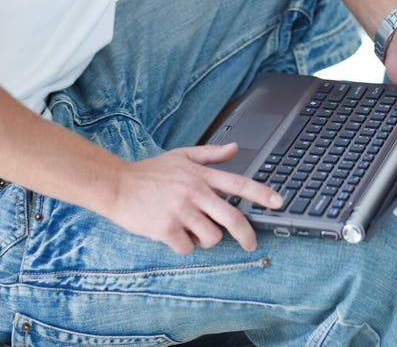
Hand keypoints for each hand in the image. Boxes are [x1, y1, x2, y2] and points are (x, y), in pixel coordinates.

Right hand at [107, 142, 281, 253]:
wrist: (117, 184)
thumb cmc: (150, 172)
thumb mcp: (182, 156)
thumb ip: (211, 154)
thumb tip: (235, 148)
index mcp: (200, 175)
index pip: (238, 184)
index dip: (261, 193)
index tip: (278, 202)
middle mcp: (194, 192)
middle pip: (232, 217)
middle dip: (247, 235)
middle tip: (250, 243)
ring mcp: (181, 210)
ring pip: (211, 237)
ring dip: (206, 239)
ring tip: (192, 229)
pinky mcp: (166, 228)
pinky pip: (188, 248)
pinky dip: (184, 246)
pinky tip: (174, 234)